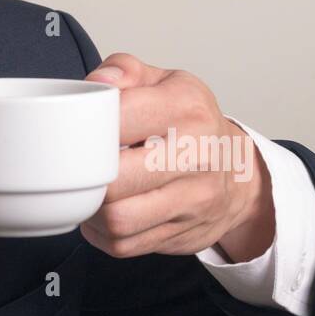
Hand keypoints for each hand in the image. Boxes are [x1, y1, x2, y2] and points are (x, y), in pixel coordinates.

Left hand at [79, 53, 274, 261]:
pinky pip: (124, 245)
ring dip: (90, 208)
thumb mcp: (165, 81)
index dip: (89, 126)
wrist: (238, 171)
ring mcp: (193, 200)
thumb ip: (124, 70)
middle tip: (76, 164)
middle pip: (116, 178)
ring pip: (118, 219)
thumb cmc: (192, 123)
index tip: (78, 128)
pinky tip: (101, 213)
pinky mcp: (182, 234)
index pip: (121, 117)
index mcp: (187, 108)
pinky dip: (101, 233)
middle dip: (86, 173)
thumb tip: (98, 83)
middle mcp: (196, 155)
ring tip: (87, 190)